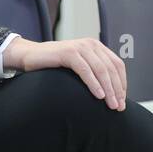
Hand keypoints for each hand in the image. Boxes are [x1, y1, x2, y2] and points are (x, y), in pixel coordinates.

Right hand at [4, 37, 126, 110]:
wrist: (30, 56)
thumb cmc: (53, 66)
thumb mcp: (78, 67)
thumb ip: (93, 73)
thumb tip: (110, 93)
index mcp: (96, 47)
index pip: (117, 65)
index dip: (122, 83)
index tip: (122, 101)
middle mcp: (91, 44)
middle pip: (111, 69)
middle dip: (117, 90)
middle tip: (119, 107)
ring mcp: (80, 47)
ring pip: (101, 70)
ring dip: (108, 89)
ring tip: (111, 105)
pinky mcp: (69, 53)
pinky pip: (85, 70)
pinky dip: (93, 84)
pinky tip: (98, 96)